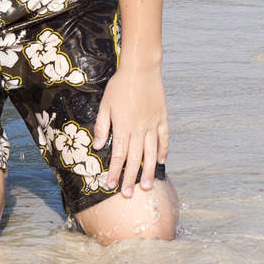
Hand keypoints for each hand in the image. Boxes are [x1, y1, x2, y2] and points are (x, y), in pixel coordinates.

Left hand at [93, 62, 167, 196]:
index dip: (114, 171)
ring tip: (147, 186)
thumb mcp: (105, 105)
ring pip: (151, 153)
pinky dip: (163, 151)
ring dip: (149, 171)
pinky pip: (163, 138)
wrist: (141, 69)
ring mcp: (152, 124)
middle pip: (135, 158)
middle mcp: (139, 129)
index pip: (118, 155)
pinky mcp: (162, 118)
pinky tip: (161, 162)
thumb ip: (102, 126)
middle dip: (130, 178)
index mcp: (123, 126)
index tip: (110, 185)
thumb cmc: (119, 86)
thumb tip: (99, 146)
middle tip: (129, 194)